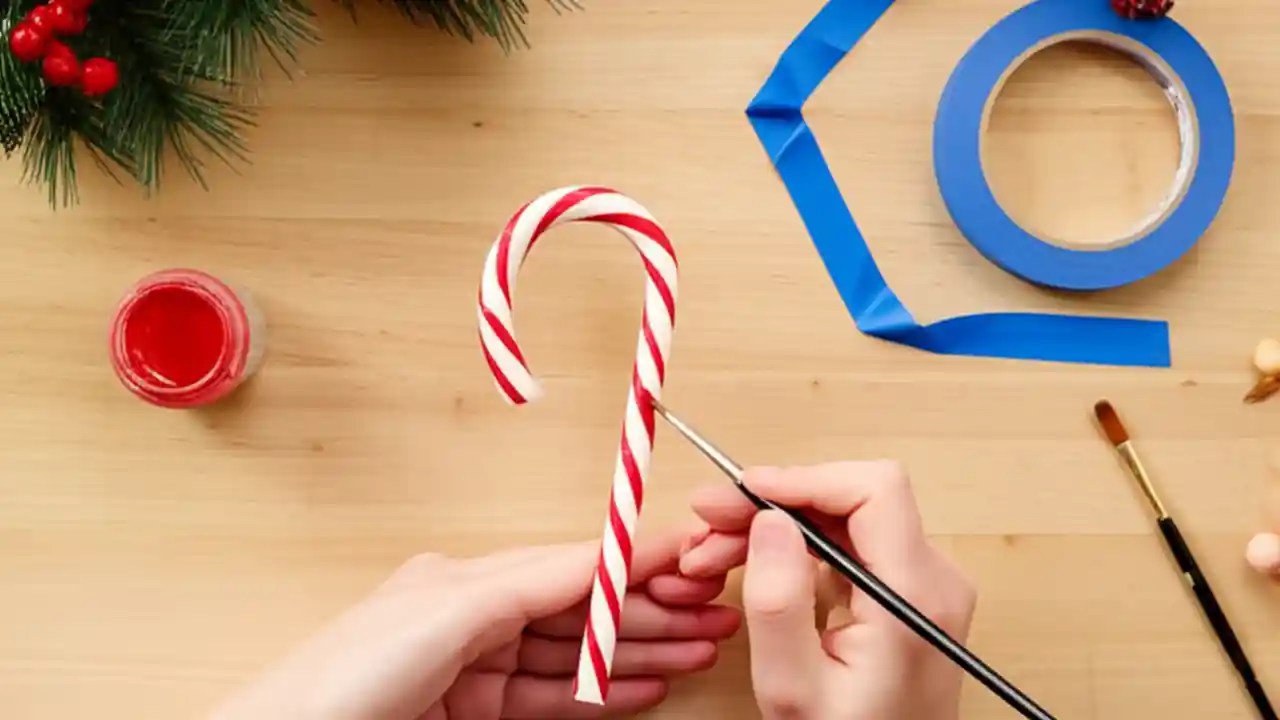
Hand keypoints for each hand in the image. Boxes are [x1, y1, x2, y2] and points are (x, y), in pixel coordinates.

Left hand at [214, 530, 740, 719]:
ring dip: (638, 653)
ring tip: (697, 651)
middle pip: (580, 612)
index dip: (632, 562)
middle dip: (650, 612)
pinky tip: (645, 686)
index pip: (568, 565)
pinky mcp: (472, 717)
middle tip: (713, 615)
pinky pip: (553, 699)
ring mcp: (473, 671)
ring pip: (575, 659)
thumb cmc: (344, 676)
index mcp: (463, 579)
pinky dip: (602, 693)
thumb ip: (531, 583)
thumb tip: (601, 554)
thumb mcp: (447, 612)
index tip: (692, 555)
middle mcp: (472, 618)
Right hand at [679, 463, 975, 719]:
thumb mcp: (792, 688)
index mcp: (915, 596)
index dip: (803, 478)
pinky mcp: (906, 592)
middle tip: (707, 525)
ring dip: (776, 524)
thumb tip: (769, 519)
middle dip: (774, 503)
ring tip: (712, 553)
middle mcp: (934, 579)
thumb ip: (778, 602)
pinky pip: (848, 543)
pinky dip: (796, 546)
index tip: (741, 493)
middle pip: (852, 498)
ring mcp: (924, 584)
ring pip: (843, 517)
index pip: (874, 490)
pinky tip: (748, 564)